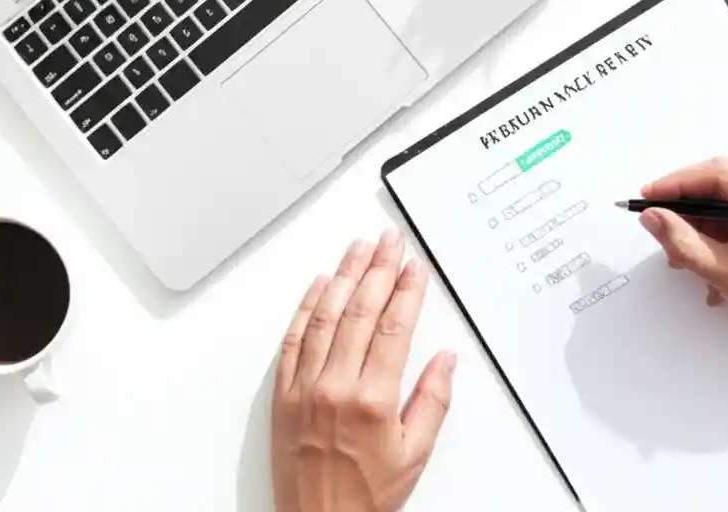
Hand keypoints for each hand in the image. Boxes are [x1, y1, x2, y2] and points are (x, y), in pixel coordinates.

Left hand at [272, 230, 456, 511]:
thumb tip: (445, 360)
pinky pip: (293, 340)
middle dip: (377, 269)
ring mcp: (304, 388)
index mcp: (372, 400)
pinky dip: (306, 307)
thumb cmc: (365, 497)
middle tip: (389, 242)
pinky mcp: (283, 395)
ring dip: (342, 277)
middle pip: (358, 311)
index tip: (414, 267)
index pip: (392, 328)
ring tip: (357, 249)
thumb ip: (433, 401)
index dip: (406, 291)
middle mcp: (334, 387)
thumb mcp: (415, 454)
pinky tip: (318, 285)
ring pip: (324, 317)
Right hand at [639, 158, 727, 346]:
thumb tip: (654, 218)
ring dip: (712, 226)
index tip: (649, 197)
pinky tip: (722, 259)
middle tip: (668, 235)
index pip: (717, 173)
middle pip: (727, 183)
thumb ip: (684, 243)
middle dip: (693, 211)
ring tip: (694, 259)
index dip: (676, 184)